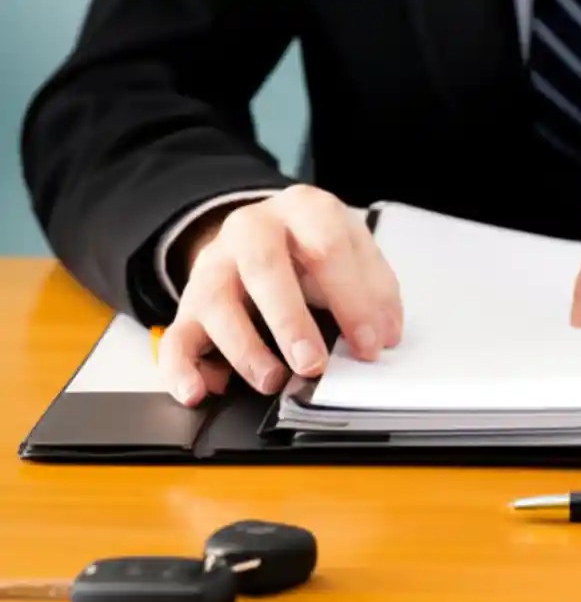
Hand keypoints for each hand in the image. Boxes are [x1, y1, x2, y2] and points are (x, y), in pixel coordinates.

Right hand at [157, 185, 402, 405]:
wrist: (263, 234)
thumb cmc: (313, 249)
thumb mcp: (353, 252)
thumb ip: (375, 289)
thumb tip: (384, 334)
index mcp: (303, 210)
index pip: (327, 247)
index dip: (352, 299)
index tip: (370, 344)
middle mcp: (251, 231)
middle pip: (263, 268)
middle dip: (289, 321)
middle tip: (312, 364)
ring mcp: (216, 266)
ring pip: (216, 304)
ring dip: (245, 350)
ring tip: (273, 380)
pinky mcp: (190, 304)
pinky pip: (174, 336)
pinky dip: (181, 369)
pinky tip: (199, 391)